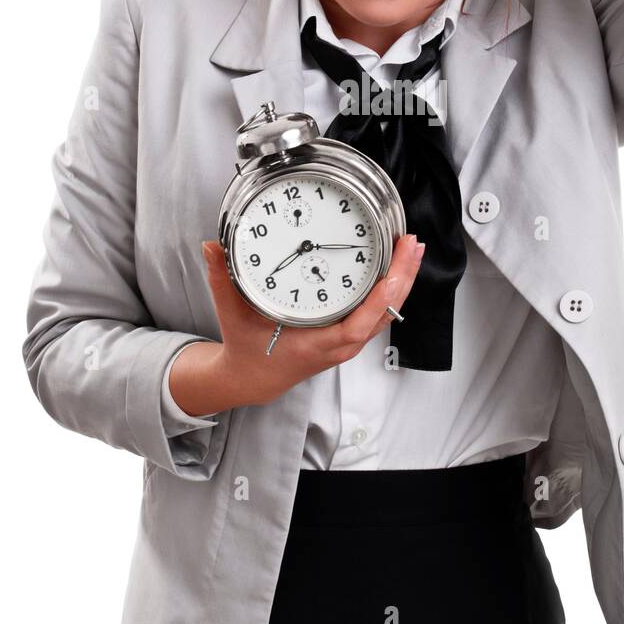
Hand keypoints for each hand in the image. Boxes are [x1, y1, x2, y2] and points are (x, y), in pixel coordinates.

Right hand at [200, 234, 424, 406]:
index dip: (379, 300)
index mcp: (317, 345)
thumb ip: (222, 280)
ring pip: (386, 312)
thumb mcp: (233, 315)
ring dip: (401, 281)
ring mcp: (348, 342)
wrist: (254, 378)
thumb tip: (212, 247)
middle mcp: (340, 345)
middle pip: (383, 314)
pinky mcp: (349, 335)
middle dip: (401, 278)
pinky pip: (379, 312)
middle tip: (411, 244)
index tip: (393, 274)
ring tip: (411, 249)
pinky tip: (396, 267)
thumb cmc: (248, 351)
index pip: (357, 325)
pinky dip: (391, 289)